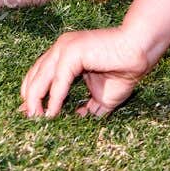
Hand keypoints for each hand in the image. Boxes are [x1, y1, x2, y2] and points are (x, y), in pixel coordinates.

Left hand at [20, 26, 154, 119]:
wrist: (140, 51)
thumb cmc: (124, 70)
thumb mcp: (100, 96)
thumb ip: (87, 108)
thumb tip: (78, 122)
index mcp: (65, 55)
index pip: (39, 75)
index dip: (34, 96)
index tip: (33, 116)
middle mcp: (61, 48)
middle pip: (34, 77)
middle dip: (30, 101)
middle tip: (31, 121)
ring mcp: (64, 48)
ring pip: (40, 78)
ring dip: (36, 102)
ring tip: (37, 120)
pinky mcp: (71, 52)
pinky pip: (58, 80)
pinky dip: (54, 98)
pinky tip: (52, 114)